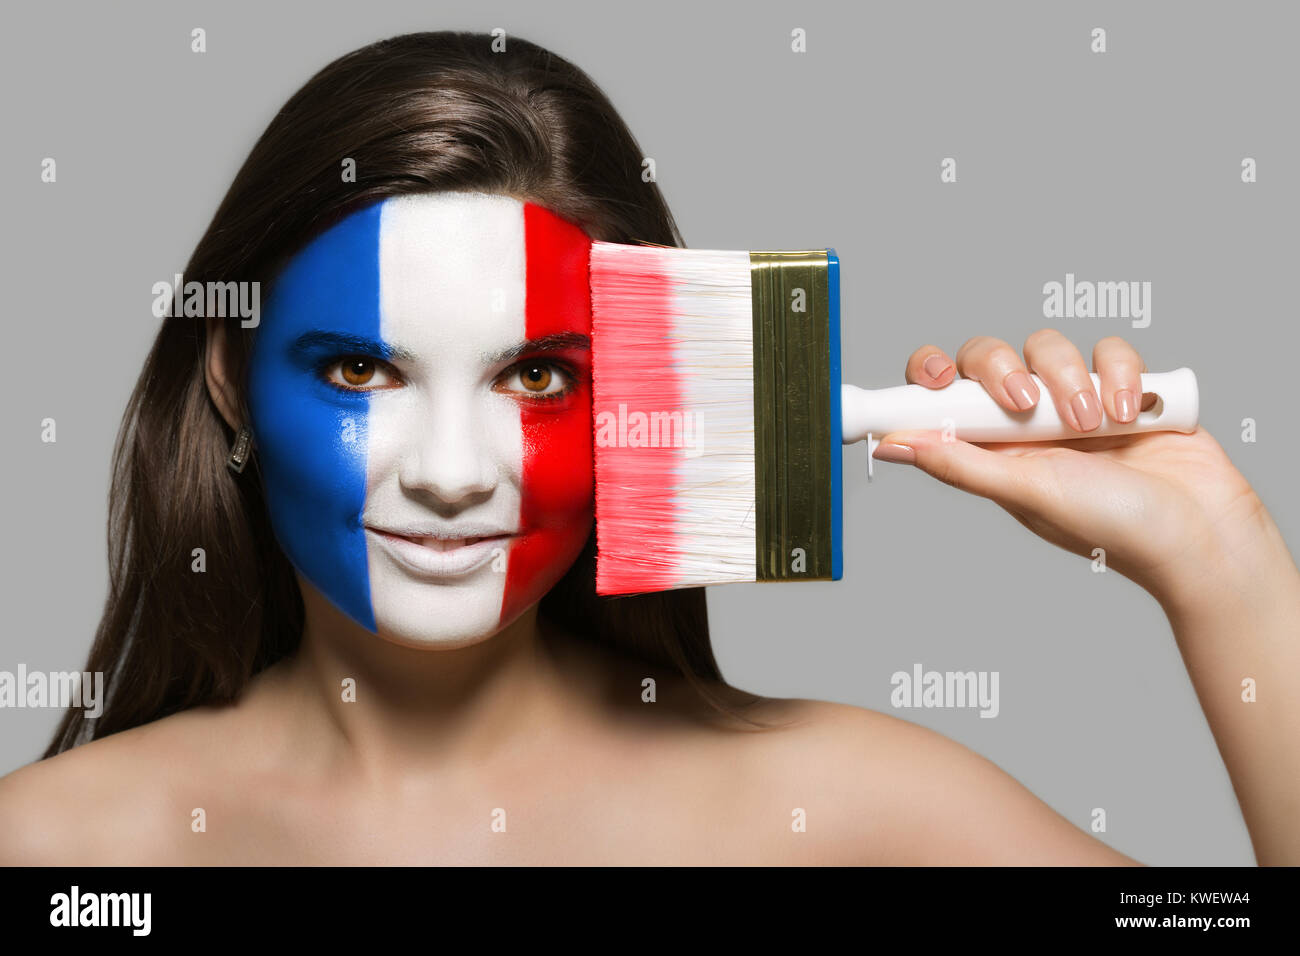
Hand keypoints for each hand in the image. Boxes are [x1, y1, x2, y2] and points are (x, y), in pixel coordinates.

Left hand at [874, 330, 1266, 602]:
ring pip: (1049, 347)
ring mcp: (1075, 402)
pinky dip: (1121, 375)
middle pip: (990, 357)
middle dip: (1004, 368)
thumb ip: (959, 464)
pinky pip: (1109, 351)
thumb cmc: (1112, 526)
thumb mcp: (1026, 491)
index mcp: (993, 448)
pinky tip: (1133, 415)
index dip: (931, 375)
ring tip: (1097, 426)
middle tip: (1023, 401)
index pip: (944, 396)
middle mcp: (1028, 423)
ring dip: (1072, 380)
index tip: (935, 376)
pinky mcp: (1125, 389)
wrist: (1202, 533)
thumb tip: (891, 446)